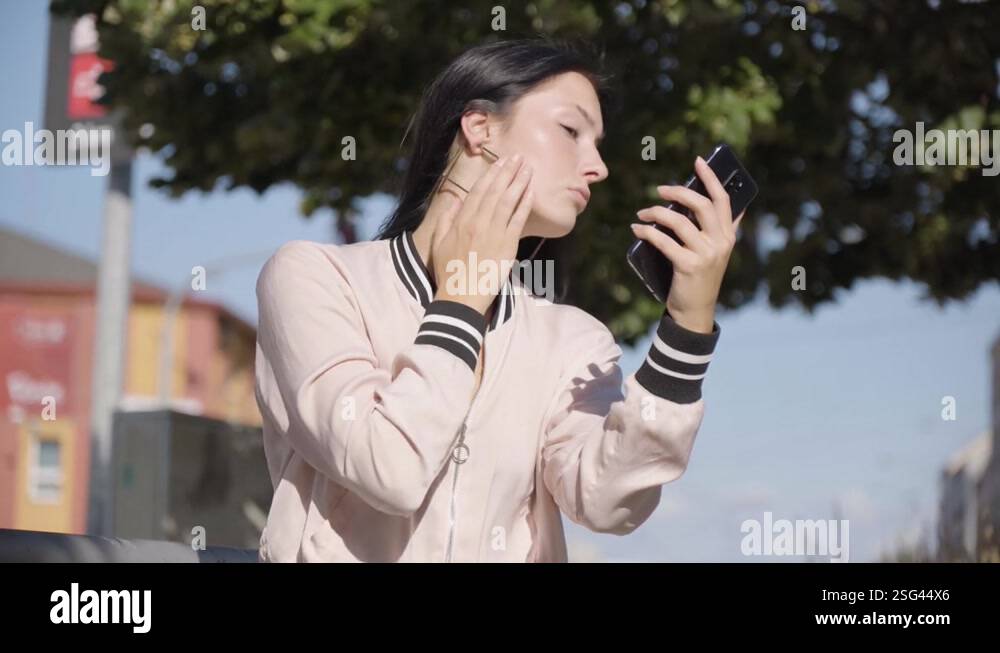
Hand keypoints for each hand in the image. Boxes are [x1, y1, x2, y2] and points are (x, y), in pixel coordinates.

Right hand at [431, 153, 533, 314]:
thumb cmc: (448, 272)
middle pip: (495, 191)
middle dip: (507, 172)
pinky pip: (518, 219)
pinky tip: (531, 191)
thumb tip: (454, 201)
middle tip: (518, 157)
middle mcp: (477, 223)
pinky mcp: (507, 245)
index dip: (491, 175)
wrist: (461, 297)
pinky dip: (525, 204)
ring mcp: (493, 233)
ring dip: (519, 181)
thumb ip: (445, 220)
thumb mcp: (438, 244)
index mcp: (461, 221)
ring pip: (508, 201)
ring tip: (528, 168)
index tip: (499, 162)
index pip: (478, 192)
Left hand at [631, 156, 744, 332]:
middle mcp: (721, 243)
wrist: (695, 311)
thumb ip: (719, 230)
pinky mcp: (689, 266)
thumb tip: (719, 204)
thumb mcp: (714, 253)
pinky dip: (647, 232)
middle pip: (701, 205)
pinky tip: (637, 229)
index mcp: (728, 236)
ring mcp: (706, 254)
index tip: (698, 161)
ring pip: (679, 221)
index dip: (711, 179)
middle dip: (678, 192)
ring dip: (656, 213)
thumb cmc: (700, 278)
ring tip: (642, 213)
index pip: (723, 200)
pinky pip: (664, 241)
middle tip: (659, 189)